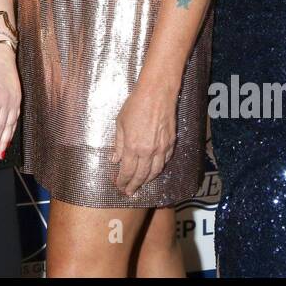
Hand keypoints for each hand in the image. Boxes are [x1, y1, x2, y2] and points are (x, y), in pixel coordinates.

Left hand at [112, 80, 177, 197]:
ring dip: (147, 180)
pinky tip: (154, 170)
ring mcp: (162, 148)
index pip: (127, 171)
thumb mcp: (120, 123)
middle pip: (141, 175)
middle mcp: (148, 151)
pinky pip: (165, 161)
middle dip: (134, 185)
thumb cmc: (135, 105)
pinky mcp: (171, 142)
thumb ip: (118, 144)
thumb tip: (114, 159)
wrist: (157, 93)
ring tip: (141, 184)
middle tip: (129, 192)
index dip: (123, 181)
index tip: (119, 186)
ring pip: (155, 171)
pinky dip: (159, 168)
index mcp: (133, 147)